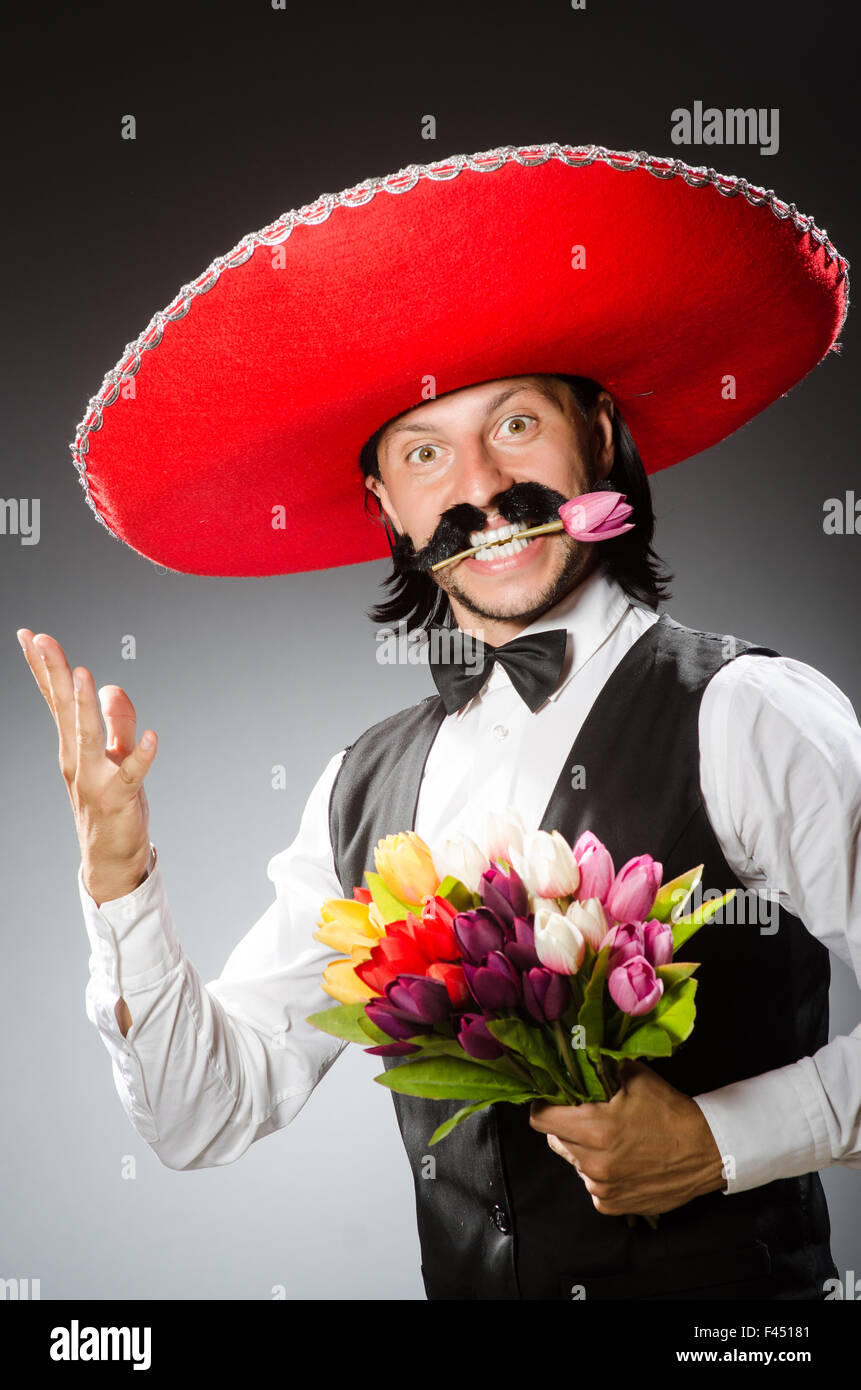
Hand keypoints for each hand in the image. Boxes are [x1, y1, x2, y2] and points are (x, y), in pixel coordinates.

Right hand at [17, 629, 156, 904]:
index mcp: (73, 747)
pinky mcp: (119, 798)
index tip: (29, 635)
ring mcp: (94, 780)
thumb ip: (117, 722)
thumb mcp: (116, 755)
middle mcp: (77, 760)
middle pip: (63, 710)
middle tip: (40, 640)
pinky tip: (151, 736)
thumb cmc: (113, 805)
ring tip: (82, 674)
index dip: (44, 668)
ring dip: (83, 706)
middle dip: (53, 674)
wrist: (112, 860)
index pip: (55, 700)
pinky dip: (141, 756)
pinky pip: (131, 774)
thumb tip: (112, 688)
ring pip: (88, 738)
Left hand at [529, 1059, 727, 1216]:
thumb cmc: (671, 1112)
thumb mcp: (636, 1077)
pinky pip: (592, 1184)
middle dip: (565, 1126)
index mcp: (595, 1128)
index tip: (552, 1099)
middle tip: (587, 1116)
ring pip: (575, 1162)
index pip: (541, 1119)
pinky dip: (600, 1173)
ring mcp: (602, 1186)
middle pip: (556, 1139)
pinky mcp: (612, 1204)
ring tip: (612, 1139)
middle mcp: (593, 1162)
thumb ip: (601, 1068)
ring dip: (584, 1150)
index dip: (543, 1105)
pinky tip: (622, 1161)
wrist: (707, 1151)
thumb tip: (577, 1057)